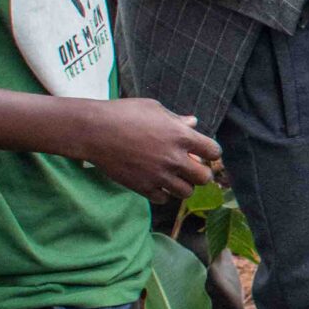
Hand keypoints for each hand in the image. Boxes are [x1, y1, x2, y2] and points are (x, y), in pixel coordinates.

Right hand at [75, 99, 221, 202]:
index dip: (210, 152)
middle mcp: (174, 158)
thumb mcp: (153, 109)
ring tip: (174, 177)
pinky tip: (156, 182)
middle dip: (200, 173)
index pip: (213, 151)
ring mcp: (158, 175)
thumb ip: (176, 119)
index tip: (203, 152)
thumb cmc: (123, 113)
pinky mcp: (143, 187)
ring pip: (186, 192)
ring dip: (183, 185)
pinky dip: (162, 193)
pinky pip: (163, 199)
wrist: (94, 131)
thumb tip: (194, 123)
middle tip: (190, 168)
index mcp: (181, 136)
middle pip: (204, 178)